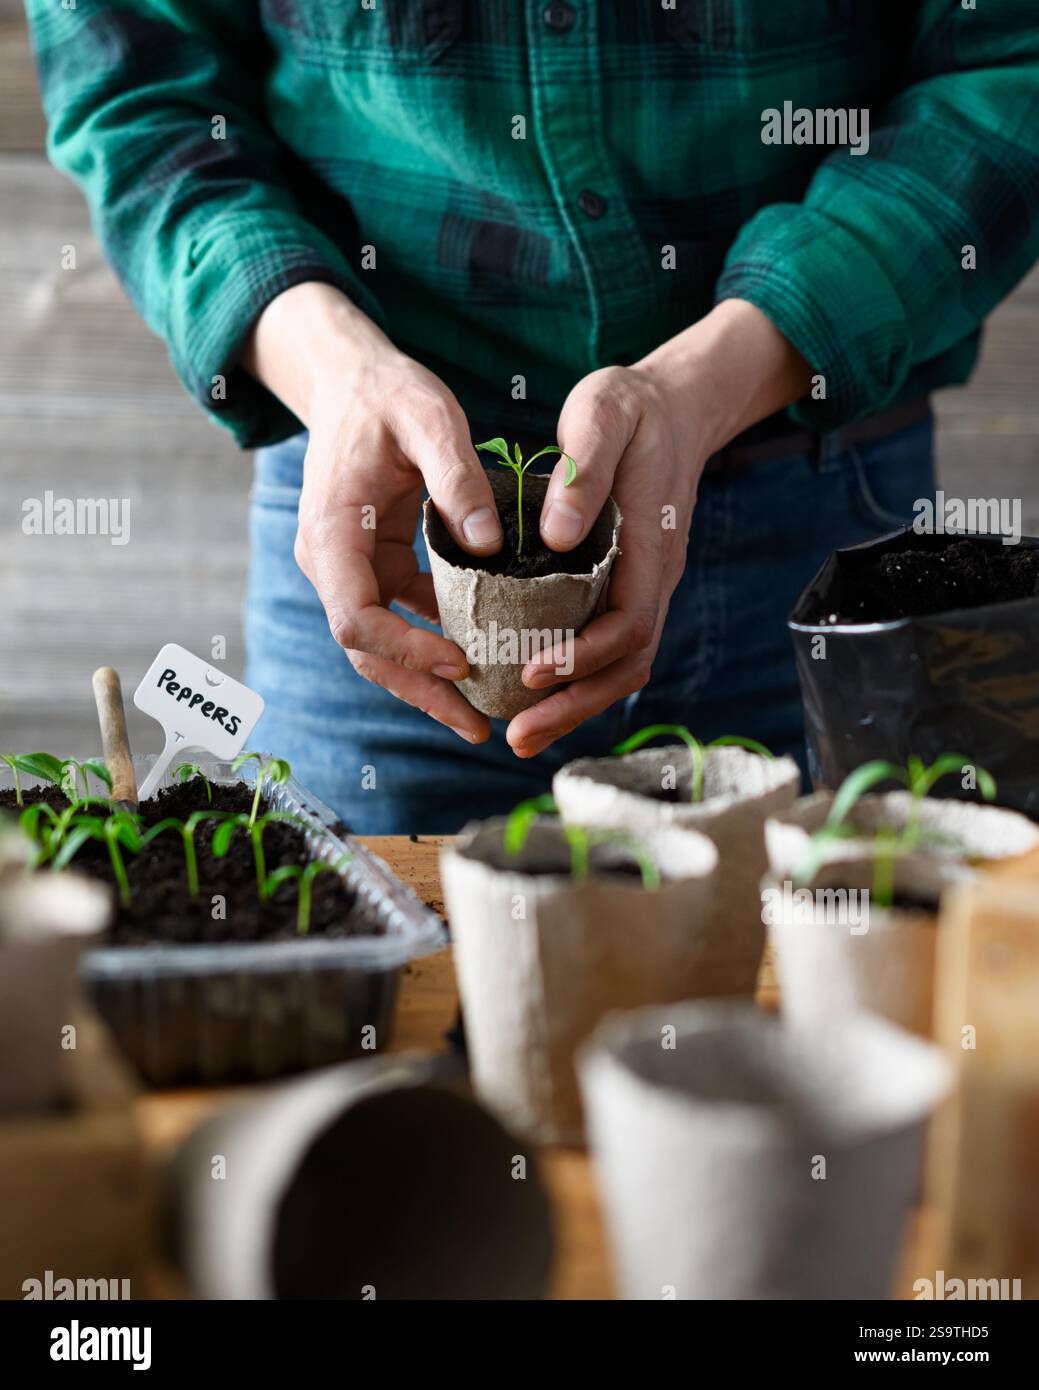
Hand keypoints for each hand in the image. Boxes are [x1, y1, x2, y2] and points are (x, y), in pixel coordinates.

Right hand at [243, 283, 500, 742]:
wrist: (352, 380)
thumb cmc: (387, 394)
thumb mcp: (428, 417)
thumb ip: (455, 476)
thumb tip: (488, 545)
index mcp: (331, 535)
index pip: (355, 618)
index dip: (405, 649)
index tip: (459, 662)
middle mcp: (332, 564)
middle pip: (367, 652)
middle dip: (421, 693)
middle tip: (479, 727)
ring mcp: (352, 571)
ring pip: (383, 647)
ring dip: (429, 684)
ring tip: (484, 717)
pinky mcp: (379, 568)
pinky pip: (404, 621)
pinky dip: (438, 647)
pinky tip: (484, 666)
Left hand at [507, 299, 811, 756]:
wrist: (670, 405)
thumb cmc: (630, 408)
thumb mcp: (602, 415)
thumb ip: (586, 470)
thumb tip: (559, 537)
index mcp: (651, 545)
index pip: (628, 623)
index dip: (584, 657)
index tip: (535, 671)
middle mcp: (654, 577)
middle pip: (627, 664)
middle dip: (575, 705)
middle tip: (518, 735)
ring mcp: (643, 586)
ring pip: (620, 665)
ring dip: (574, 704)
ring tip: (520, 732)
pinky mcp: (624, 586)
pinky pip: (607, 646)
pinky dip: (576, 678)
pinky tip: (533, 691)